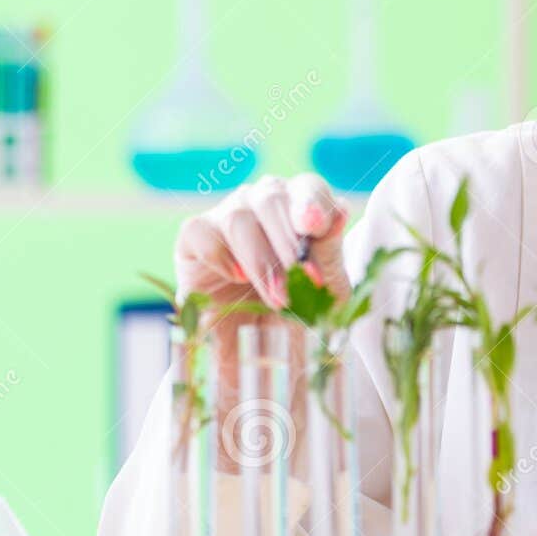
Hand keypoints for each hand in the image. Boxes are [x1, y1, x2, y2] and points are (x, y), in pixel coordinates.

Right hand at [175, 173, 348, 309]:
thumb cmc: (302, 311)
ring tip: (278, 300)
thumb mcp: (327, 292)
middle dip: (287, 244)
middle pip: (271, 199)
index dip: (312, 204)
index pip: (308, 188)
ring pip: (238, 217)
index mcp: (303, 206)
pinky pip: (199, 230)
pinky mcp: (195, 238)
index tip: (315, 228)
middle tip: (299, 283)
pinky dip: (218, 254)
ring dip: (260, 260)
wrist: (265, 347)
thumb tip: (341, 212)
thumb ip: (330, 252)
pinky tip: (236, 277)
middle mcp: (264, 202)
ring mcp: (228, 215)